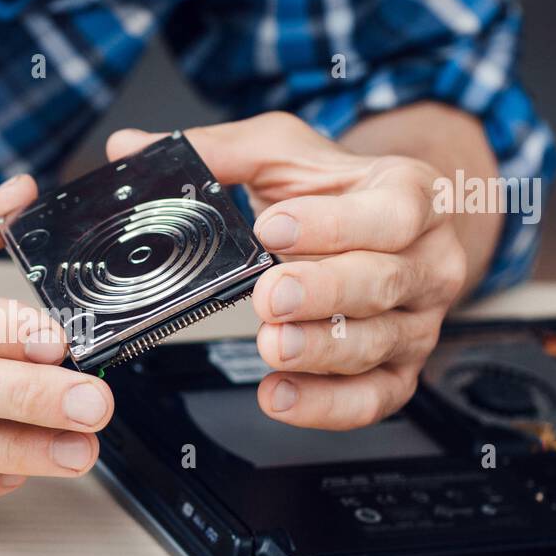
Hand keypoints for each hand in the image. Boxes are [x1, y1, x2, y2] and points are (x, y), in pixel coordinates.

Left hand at [108, 113, 467, 429]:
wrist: (390, 229)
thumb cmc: (336, 190)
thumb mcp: (281, 153)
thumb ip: (214, 152)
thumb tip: (129, 149)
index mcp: (408, 195)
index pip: (390, 212)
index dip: (334, 225)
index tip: (273, 228)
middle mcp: (426, 260)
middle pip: (385, 282)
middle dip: (323, 292)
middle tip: (270, 296)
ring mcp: (416, 320)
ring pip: (379, 343)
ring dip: (321, 351)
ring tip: (272, 347)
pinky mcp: (399, 369)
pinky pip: (374, 398)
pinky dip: (326, 406)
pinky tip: (279, 396)